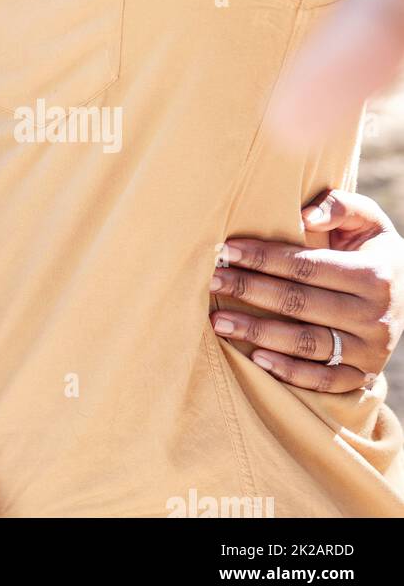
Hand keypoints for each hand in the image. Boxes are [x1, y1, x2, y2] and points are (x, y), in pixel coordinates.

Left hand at [209, 189, 403, 391]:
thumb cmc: (371, 249)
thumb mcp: (368, 220)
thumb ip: (340, 205)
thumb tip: (305, 216)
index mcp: (373, 275)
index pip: (306, 266)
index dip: (263, 258)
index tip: (226, 251)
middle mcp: (375, 316)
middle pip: (300, 303)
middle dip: (250, 291)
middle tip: (210, 282)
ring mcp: (371, 350)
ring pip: (307, 343)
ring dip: (259, 332)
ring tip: (219, 321)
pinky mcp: (364, 375)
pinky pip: (325, 380)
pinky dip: (291, 372)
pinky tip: (256, 358)